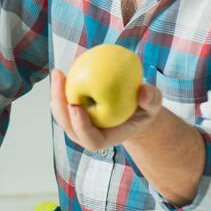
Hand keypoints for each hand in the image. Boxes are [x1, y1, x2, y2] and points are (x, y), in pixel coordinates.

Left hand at [49, 68, 163, 152]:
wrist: (132, 108)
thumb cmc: (143, 109)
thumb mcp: (154, 104)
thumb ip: (152, 99)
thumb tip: (144, 91)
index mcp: (105, 139)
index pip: (90, 139)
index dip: (81, 126)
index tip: (76, 107)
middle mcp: (87, 134)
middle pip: (68, 125)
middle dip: (60, 106)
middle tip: (61, 81)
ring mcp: (78, 124)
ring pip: (61, 112)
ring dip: (56, 94)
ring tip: (58, 73)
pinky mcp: (73, 111)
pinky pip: (63, 100)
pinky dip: (61, 87)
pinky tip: (62, 71)